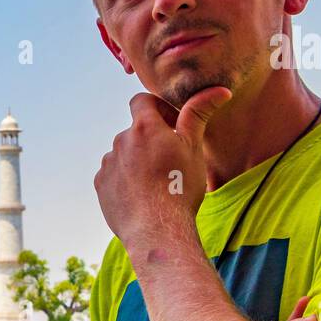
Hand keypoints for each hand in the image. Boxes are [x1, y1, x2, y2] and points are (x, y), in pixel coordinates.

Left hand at [94, 87, 231, 251]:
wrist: (157, 230)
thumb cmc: (180, 188)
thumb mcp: (194, 148)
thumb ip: (199, 114)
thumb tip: (220, 90)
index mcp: (143, 127)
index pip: (141, 101)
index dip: (156, 109)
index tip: (170, 125)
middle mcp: (120, 141)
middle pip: (135, 131)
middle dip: (149, 139)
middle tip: (170, 161)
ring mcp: (108, 163)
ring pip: (124, 154)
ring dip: (136, 160)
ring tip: (156, 183)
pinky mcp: (100, 184)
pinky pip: (113, 174)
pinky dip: (125, 179)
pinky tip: (142, 195)